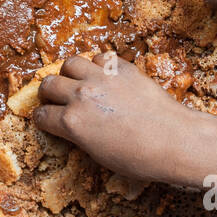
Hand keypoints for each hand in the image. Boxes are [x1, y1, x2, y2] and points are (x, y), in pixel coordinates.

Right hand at [35, 53, 207, 184]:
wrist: (174, 140)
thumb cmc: (140, 158)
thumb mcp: (99, 155)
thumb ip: (80, 135)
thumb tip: (74, 127)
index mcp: (71, 123)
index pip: (41, 115)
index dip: (43, 118)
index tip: (46, 118)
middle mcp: (81, 96)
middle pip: (48, 84)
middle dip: (49, 93)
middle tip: (57, 98)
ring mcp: (101, 78)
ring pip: (70, 63)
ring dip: (70, 73)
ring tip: (78, 81)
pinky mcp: (121, 68)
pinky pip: (100, 57)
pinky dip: (98, 65)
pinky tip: (106, 76)